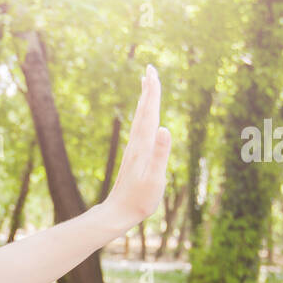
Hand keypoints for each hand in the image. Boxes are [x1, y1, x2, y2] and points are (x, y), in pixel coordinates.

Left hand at [101, 65, 171, 230]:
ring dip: (144, 101)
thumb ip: (160, 153)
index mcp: (143, 146)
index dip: (152, 93)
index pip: (150, 114)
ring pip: (140, 119)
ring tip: (146, 85)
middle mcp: (137, 145)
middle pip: (143, 112)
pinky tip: (144, 117)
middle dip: (148, 90)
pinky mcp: (134, 157)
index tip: (153, 73)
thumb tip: (165, 128)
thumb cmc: (139, 200)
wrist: (118, 213)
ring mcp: (134, 150)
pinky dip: (143, 117)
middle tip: (150, 69)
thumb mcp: (155, 179)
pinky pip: (139, 129)